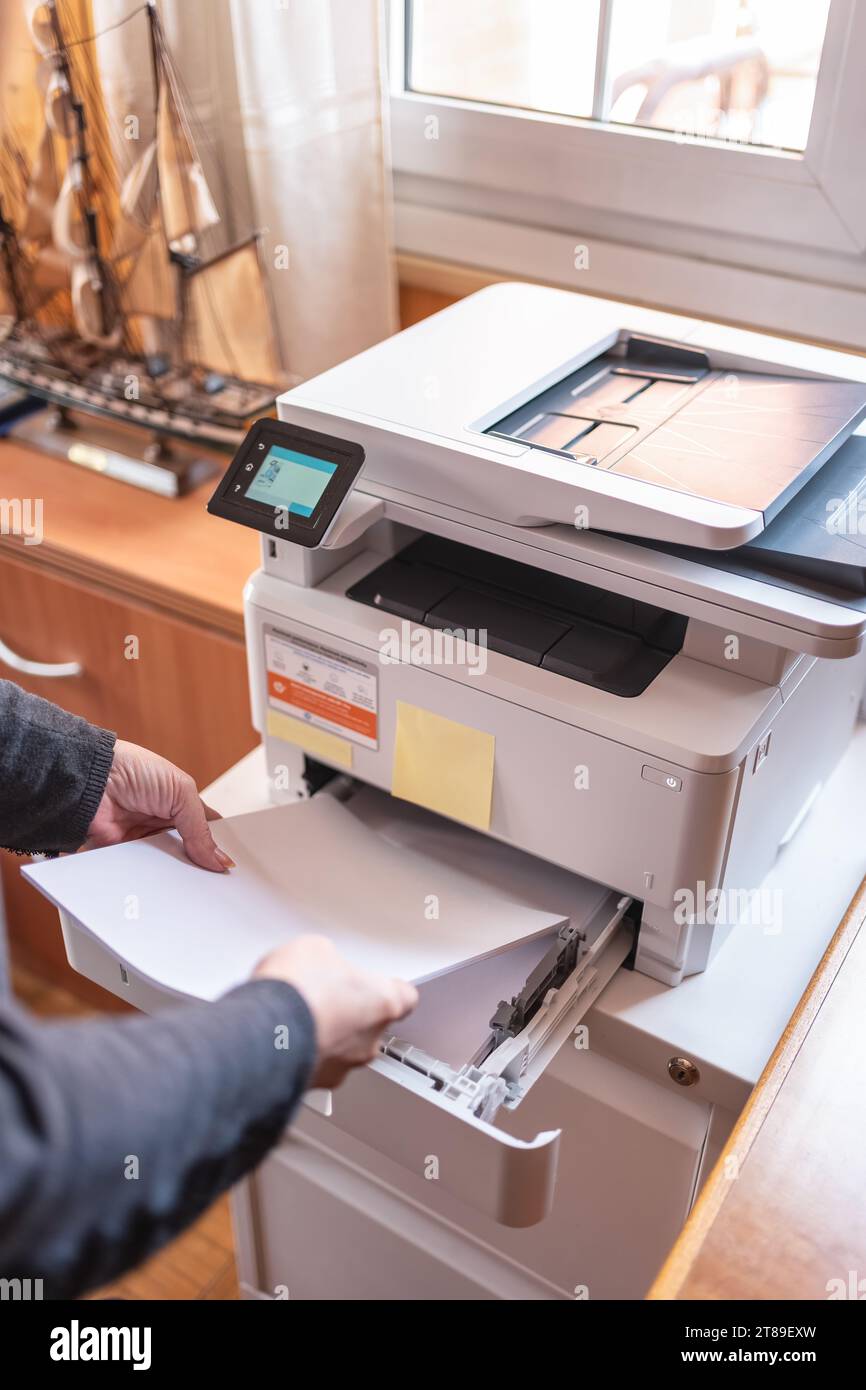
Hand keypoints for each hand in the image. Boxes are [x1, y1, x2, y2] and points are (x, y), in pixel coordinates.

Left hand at [85, 739, 233, 872]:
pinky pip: (141, 873)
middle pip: (188, 852)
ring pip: (167, 867)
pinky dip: (150, 879)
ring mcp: (143, 840)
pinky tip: (162, 883)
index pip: (207, 829)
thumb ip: (200, 827)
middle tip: (214, 880)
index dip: (220, 845)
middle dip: (199, 865)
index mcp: (181, 804)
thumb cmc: (132, 768)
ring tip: (191, 883)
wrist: (91, 778)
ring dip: (176, 874)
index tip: (231, 863)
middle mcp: (162, 823)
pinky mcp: (123, 854)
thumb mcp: (181, 791)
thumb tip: (219, 858)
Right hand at [254, 935, 418, 1087]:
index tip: (381, 984)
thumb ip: (329, 961)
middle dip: (347, 1012)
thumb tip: (319, 964)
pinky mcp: (313, 1084)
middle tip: (322, 995)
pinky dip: (300, 1054)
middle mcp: (368, 1042)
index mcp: (382, 1003)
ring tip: (295, 1015)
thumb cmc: (297, 992)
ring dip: (324, 1035)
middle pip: (369, 1025)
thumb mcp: (315, 950)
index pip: (404, 997)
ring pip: (340, 1049)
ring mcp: (341, 1067)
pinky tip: (280, 1036)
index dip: (389, 988)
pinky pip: (312, 1066)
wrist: (263, 1032)